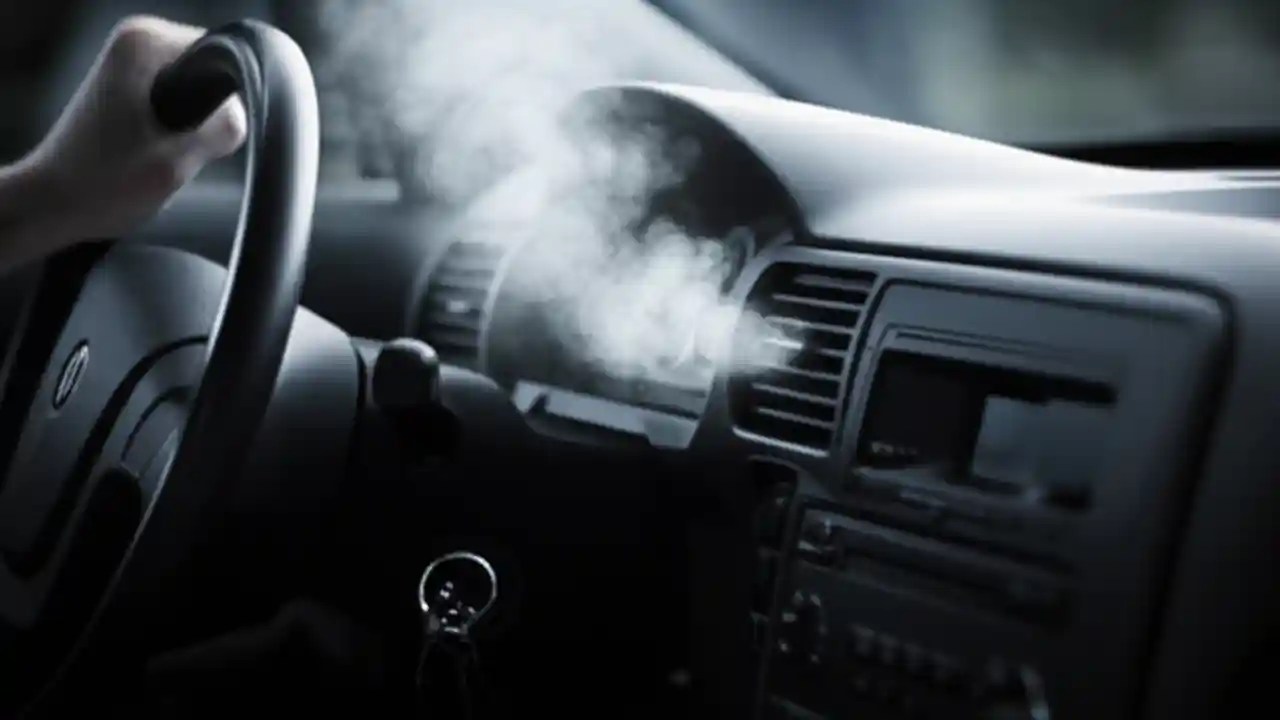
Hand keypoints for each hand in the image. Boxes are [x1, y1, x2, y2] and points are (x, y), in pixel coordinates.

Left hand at [20, 15, 245, 248]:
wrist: (54, 204)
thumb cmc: (103, 184)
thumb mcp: (178, 161)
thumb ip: (224, 130)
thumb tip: (243, 116)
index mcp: (145, 43)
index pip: (226, 60)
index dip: (229, 104)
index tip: (208, 139)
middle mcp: (136, 40)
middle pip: (213, 77)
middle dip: (208, 118)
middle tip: (178, 151)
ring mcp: (131, 62)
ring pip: (200, 95)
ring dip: (192, 129)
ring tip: (163, 154)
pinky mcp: (130, 86)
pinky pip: (182, 104)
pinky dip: (179, 131)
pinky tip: (157, 152)